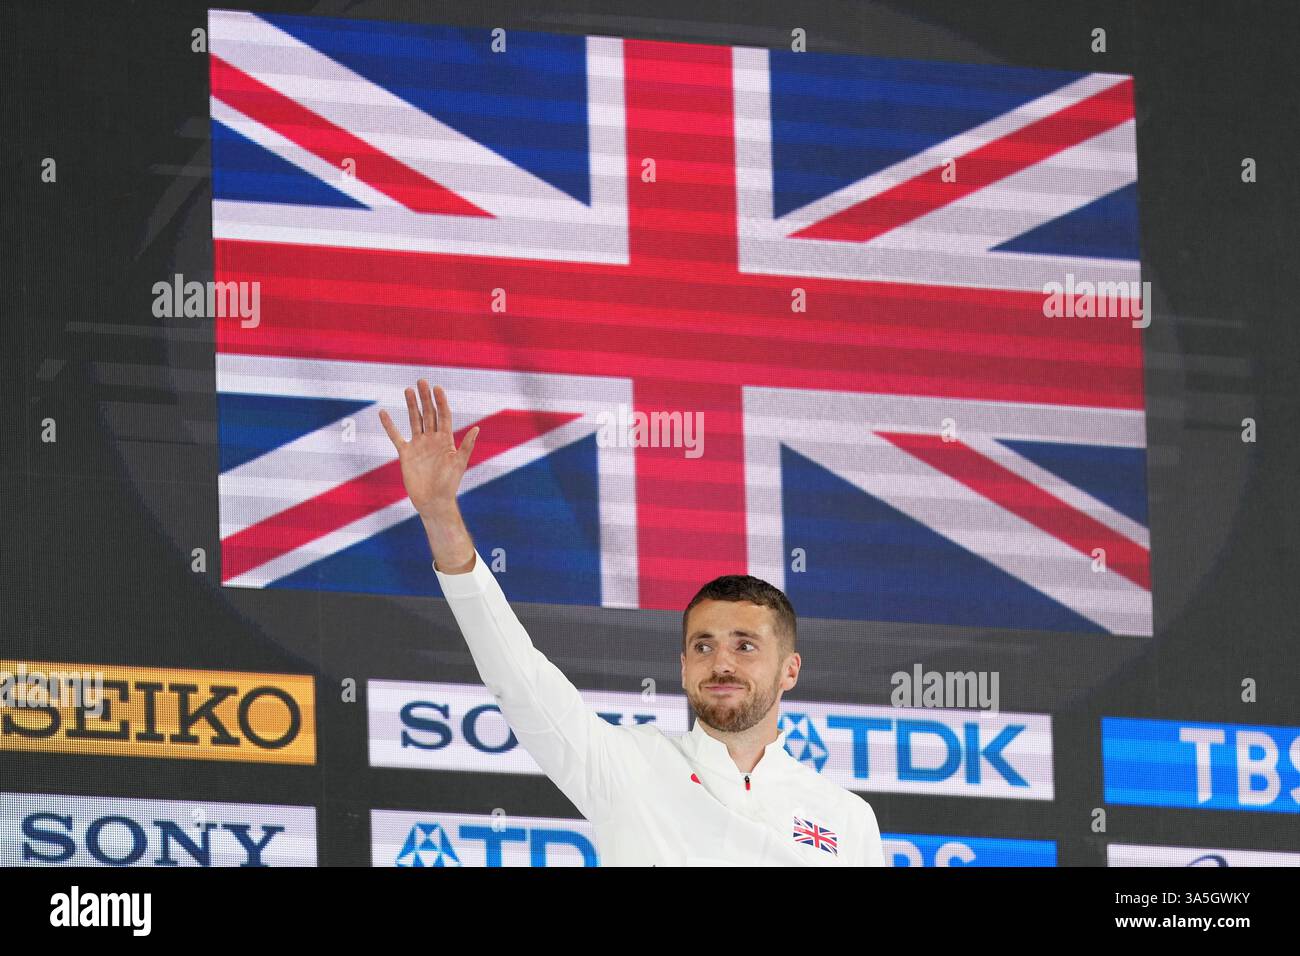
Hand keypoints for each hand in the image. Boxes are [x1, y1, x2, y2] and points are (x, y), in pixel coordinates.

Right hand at [379, 380, 478, 519]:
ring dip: (411, 406)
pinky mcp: (406, 454)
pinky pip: (396, 436)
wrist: (433, 501)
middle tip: (421, 381)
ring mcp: (418, 445)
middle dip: (425, 398)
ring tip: (408, 390)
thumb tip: (477, 428)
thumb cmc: (449, 484)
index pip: (443, 416)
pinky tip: (384, 413)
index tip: (437, 388)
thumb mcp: (460, 463)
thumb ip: (467, 446)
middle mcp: (432, 439)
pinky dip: (389, 425)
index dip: (441, 402)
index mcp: (446, 440)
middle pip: (428, 414)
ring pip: (414, 420)